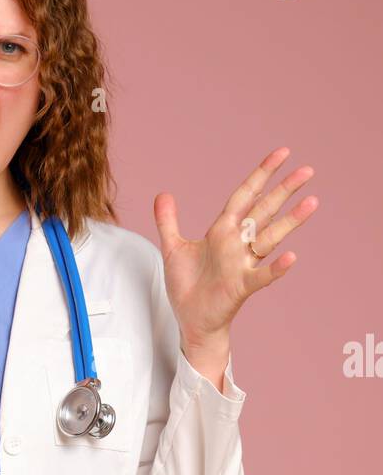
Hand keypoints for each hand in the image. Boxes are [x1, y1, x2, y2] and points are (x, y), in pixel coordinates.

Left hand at [152, 147, 318, 356]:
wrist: (190, 321)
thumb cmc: (187, 287)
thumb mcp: (173, 248)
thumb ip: (168, 221)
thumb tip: (162, 194)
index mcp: (222, 231)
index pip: (245, 196)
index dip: (261, 175)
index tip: (282, 154)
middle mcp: (236, 244)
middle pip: (264, 211)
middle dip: (284, 190)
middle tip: (307, 170)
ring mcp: (242, 265)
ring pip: (270, 237)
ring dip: (291, 221)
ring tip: (312, 202)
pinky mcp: (241, 287)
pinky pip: (262, 276)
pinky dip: (276, 268)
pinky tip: (291, 257)